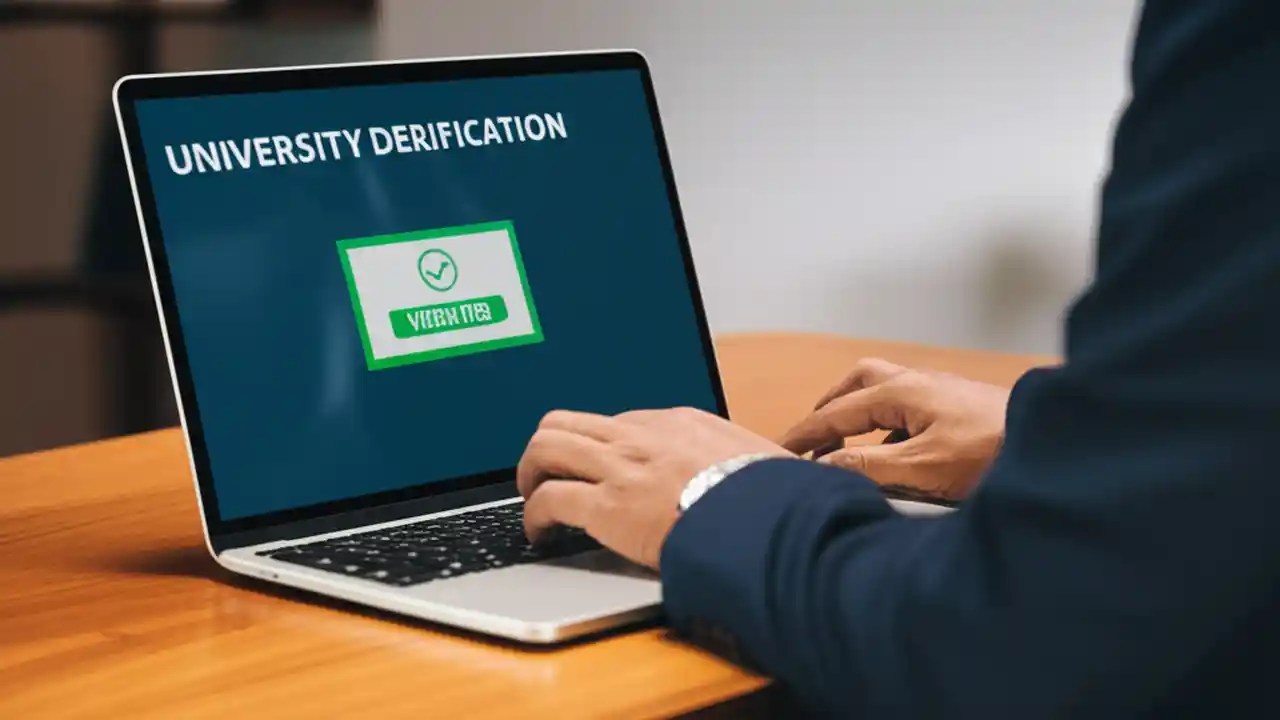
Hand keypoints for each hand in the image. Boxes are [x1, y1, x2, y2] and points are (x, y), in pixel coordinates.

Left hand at [518, 407, 790, 568]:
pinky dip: (534, 515)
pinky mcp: (607, 506)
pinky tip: (539, 534)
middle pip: (569, 421)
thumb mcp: (759, 464)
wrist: (770, 523)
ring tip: (531, 498)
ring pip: (546, 446)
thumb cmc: (774, 501)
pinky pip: (549, 499)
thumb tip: (755, 480)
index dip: (600, 446)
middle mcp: (644, 435)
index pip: (620, 422)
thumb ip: (738, 465)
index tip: (598, 466)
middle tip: (545, 474)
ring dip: (530, 472)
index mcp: (681, 423)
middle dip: (549, 447)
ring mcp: (622, 467)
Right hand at [780, 358, 1008, 499]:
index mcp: (900, 392)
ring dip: (860, 413)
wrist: (1054, 445)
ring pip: (885, 391)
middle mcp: (917, 383)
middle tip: (813, 438)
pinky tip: (895, 455)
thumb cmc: (991, 453)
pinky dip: (887, 425)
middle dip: (831, 408)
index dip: (804, 435)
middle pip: (859, 383)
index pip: (836, 413)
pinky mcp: (959, 408)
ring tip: (848, 445)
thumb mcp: (921, 468)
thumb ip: (867, 467)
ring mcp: (940, 393)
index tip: (778, 450)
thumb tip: (823, 466)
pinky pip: (908, 408)